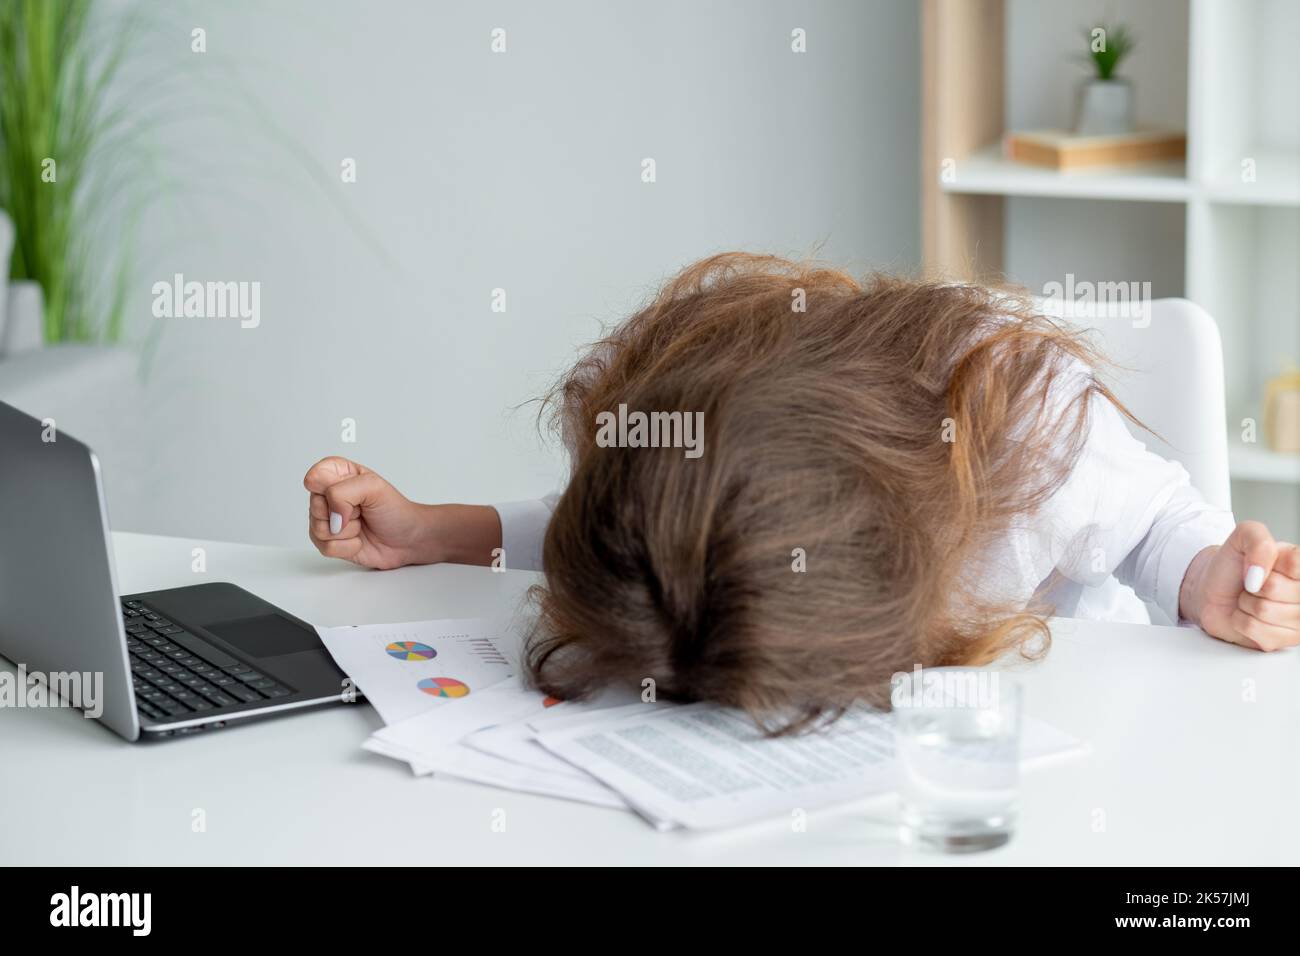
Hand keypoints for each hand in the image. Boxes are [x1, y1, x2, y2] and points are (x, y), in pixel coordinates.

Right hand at [302, 456, 437, 568]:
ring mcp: (328, 520)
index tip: (352, 491)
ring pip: (317, 528)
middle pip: (314, 505)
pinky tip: (359, 540)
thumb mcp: (375, 487)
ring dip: (347, 531)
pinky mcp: (330, 542)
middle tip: (361, 510)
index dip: (331, 488)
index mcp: (338, 475)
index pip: (314, 476)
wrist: (407, 540)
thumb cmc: (395, 510)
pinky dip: (347, 547)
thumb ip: (343, 491)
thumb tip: (331, 514)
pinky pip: (325, 547)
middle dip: (342, 512)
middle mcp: (329, 496)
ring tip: (361, 525)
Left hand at [1180, 521, 1299, 650]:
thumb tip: (1261, 572)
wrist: (1212, 591)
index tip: (1262, 565)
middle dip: (1253, 585)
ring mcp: (1297, 620)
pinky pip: (1256, 630)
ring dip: (1245, 603)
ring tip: (1248, 599)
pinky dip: (1240, 620)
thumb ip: (1257, 540)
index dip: (1268, 563)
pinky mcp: (1282, 641)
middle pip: (1275, 588)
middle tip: (1251, 584)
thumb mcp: (1243, 536)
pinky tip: (1246, 615)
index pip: (1295, 564)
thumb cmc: (1232, 565)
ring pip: (1265, 611)